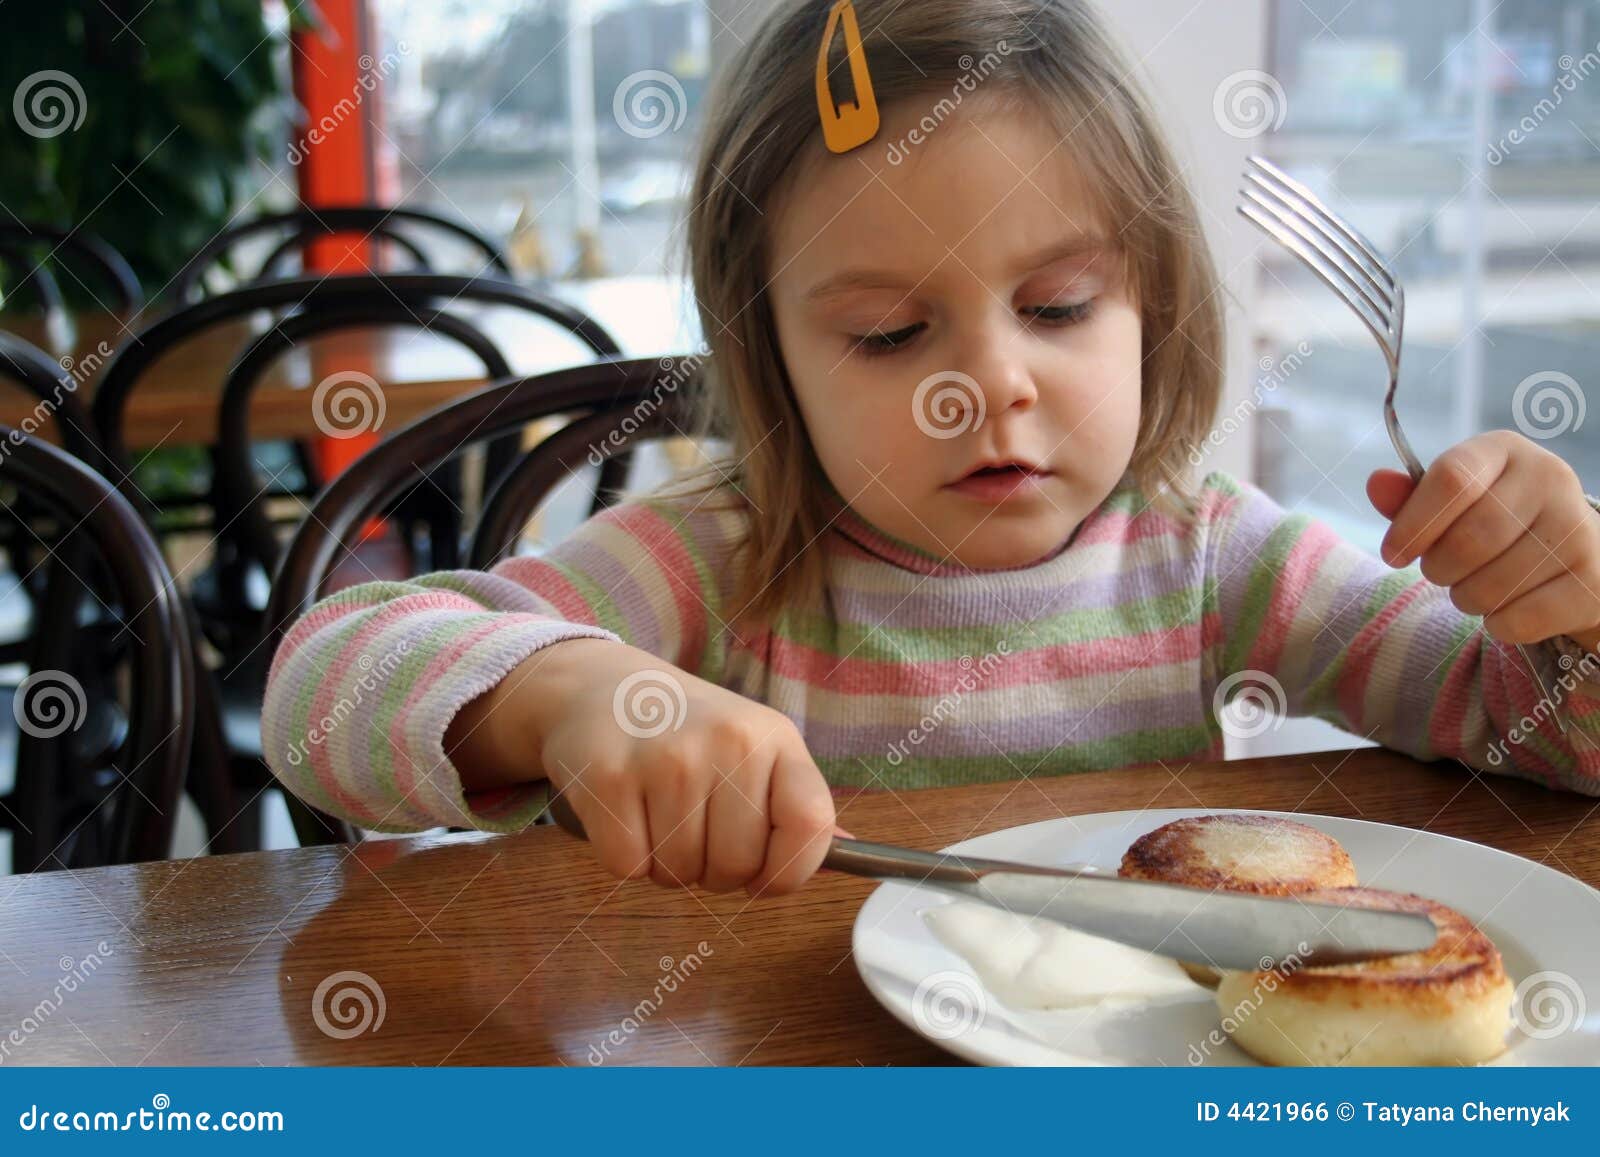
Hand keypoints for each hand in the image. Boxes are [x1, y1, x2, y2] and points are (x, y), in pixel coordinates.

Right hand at [530, 639, 838, 895]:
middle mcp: (727, 743)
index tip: (763, 876)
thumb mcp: (754, 744)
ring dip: (668, 865)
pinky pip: (630, 867)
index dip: (791, 870)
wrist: (600, 686)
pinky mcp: (608, 778)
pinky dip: (626, 858)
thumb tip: (855, 854)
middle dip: (714, 871)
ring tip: (659, 817)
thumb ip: (796, 801)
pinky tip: (627, 814)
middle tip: (694, 832)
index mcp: (773, 738)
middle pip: (737, 866)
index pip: (811, 825)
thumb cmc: (687, 728)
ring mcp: (666, 759)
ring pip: (680, 873)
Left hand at [1366, 430, 1599, 651]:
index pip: (1452, 479)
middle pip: (1468, 540)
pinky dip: (1498, 625)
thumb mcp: (1452, 502)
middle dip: (1439, 569)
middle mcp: (1550, 479)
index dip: (1412, 525)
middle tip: (1442, 572)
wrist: (1573, 553)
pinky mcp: (1592, 580)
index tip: (1393, 555)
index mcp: (1505, 450)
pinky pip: (1518, 620)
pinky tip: (1508, 606)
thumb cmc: (1497, 522)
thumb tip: (1376, 483)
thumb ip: (1411, 498)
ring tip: (1476, 586)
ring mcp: (1578, 529)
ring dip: (1466, 598)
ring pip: (1491, 587)